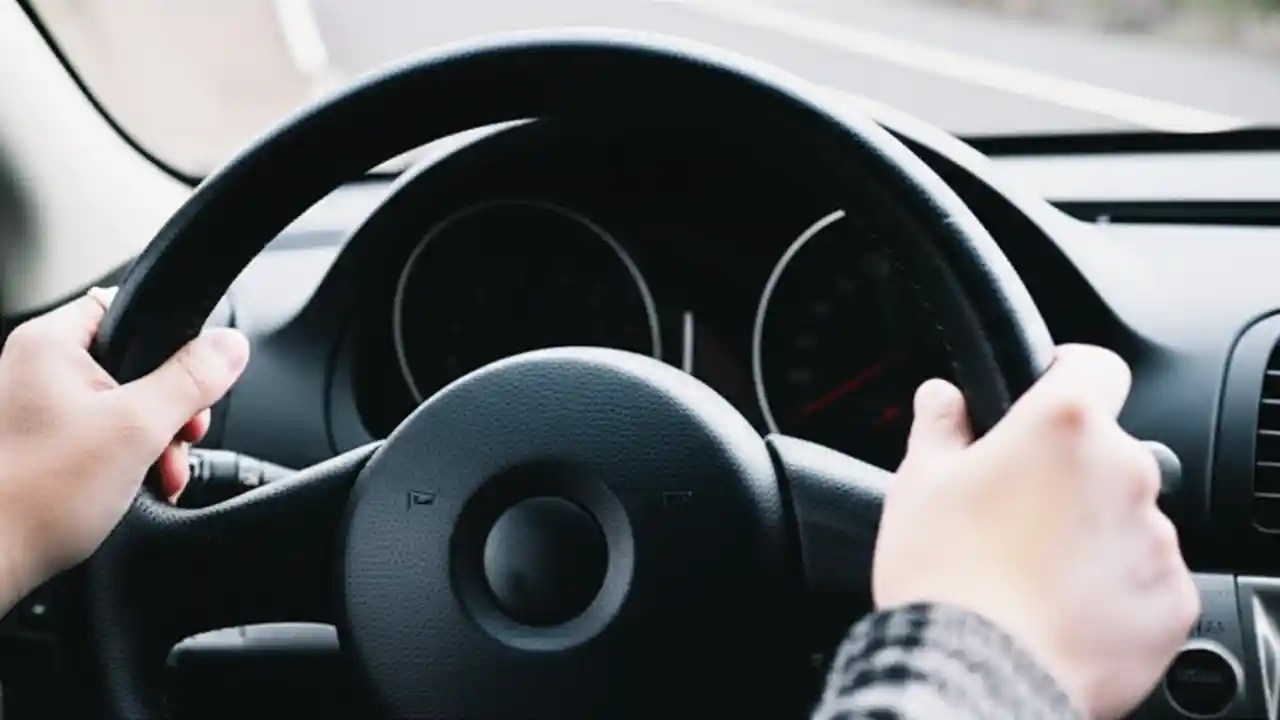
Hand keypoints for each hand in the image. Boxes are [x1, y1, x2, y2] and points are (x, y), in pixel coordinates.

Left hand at [0, 289, 247, 610]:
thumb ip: (191, 380)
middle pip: (137, 361)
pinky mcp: (47, 443)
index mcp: (51, 345)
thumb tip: (230, 346)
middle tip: (179, 436)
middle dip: (172, 406)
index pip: (129, 308)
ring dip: (158, 438)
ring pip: (127, 402)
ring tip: (161, 471)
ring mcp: (41, 407)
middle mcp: (40, 369)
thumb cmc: (37, 495)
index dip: (171, 340)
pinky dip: (132, 456)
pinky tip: (142, 483)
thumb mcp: (138, 427)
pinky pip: (107, 433)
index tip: (194, 377)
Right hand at [874, 345, 1197, 718]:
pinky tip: (1060, 608)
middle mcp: (1125, 471)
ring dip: (1092, 530)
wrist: (975, 676)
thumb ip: (939, 426)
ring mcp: (1155, 539)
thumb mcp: (919, 485)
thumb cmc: (943, 575)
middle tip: (1015, 511)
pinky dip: (1113, 588)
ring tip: (1033, 571)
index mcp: (1063, 426)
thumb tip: (942, 396)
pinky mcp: (1171, 600)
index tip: (1043, 399)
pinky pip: (1145, 578)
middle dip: (1068, 472)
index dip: (1065, 377)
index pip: (1093, 365)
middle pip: (1106, 452)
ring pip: (1127, 517)